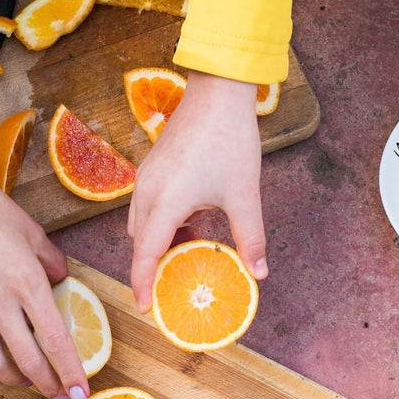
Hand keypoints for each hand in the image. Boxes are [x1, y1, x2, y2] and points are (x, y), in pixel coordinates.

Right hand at [0, 11, 88, 398]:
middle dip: (48, 386)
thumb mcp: (31, 231)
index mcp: (27, 282)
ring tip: (27, 382)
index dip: (71, 371)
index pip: (55, 340)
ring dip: (14, 380)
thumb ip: (52, 261)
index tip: (82, 392)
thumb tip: (63, 283)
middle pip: (27, 360)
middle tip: (60, 396)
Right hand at [127, 71, 266, 311]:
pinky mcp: (151, 166)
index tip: (145, 308)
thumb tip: (260, 273)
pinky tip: (191, 218)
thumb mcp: (244, 195)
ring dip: (157, 241)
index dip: (143, 283)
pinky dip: (159, 221)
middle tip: (175, 281)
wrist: (218, 90)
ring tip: (189, 247)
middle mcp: (147, 191)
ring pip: (139, 223)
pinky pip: (145, 204)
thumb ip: (250, 238)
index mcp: (166, 202)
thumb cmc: (230, 139)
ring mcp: (146, 176)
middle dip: (152, 264)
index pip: (145, 254)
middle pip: (138, 241)